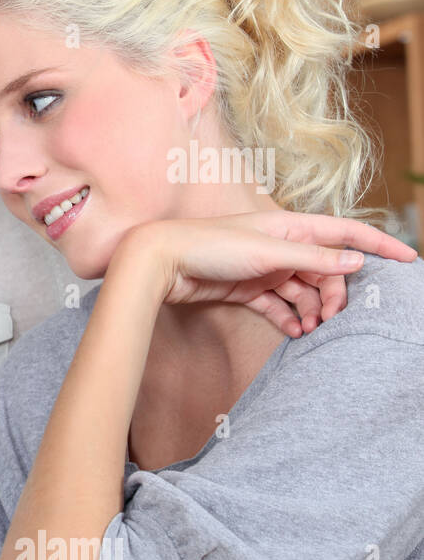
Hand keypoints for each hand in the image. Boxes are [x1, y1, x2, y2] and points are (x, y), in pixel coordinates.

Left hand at [121, 212, 416, 336]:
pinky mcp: (246, 289)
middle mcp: (281, 246)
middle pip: (326, 270)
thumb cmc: (211, 247)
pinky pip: (278, 306)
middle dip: (335, 293)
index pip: (345, 233)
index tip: (410, 259)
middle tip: (332, 317)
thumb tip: (356, 262)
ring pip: (303, 291)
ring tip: (312, 328)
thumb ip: (313, 259)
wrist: (161, 262)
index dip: (378, 244)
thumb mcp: (268, 252)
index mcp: (291, 227)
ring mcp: (264, 269)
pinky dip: (289, 318)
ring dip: (313, 309)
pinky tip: (295, 332)